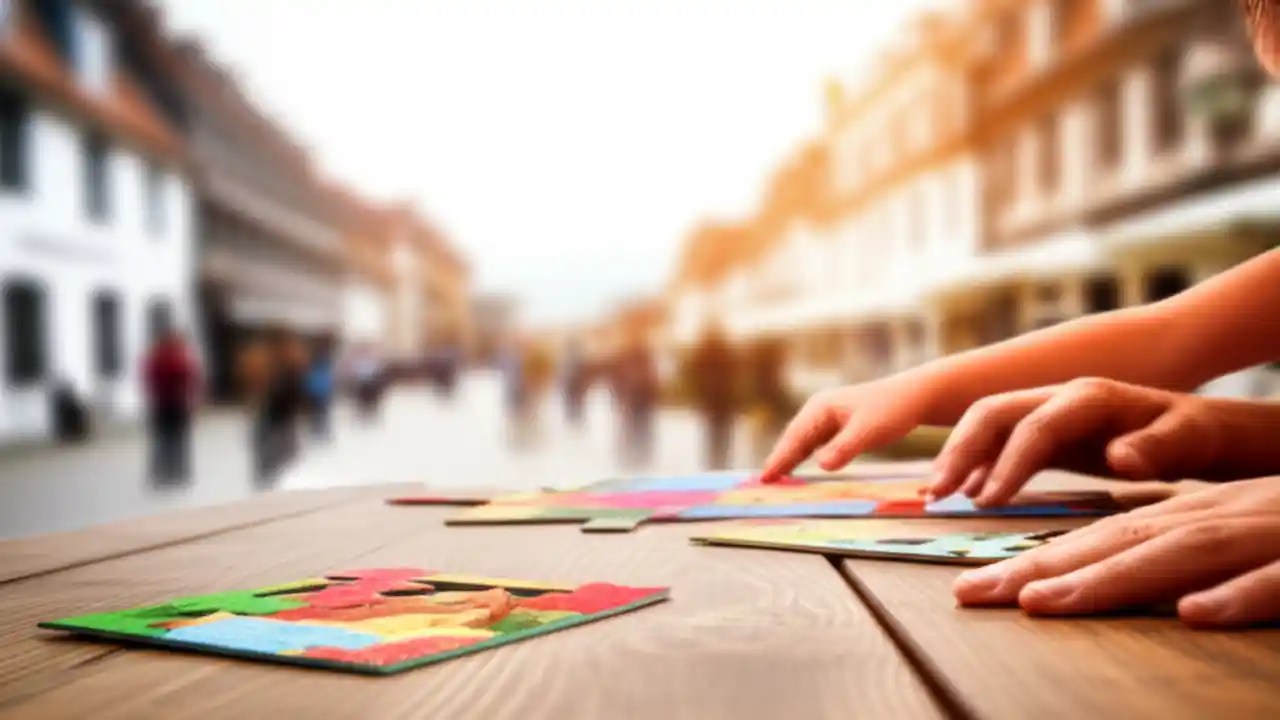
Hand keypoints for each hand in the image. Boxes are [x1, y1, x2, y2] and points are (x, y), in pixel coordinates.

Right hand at [760, 374, 934, 481]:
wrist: (913, 396)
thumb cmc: (891, 410)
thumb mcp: (868, 432)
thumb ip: (843, 449)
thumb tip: (821, 465)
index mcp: (822, 408)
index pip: (795, 437)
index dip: (779, 457)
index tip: (765, 476)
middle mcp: (820, 409)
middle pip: (793, 437)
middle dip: (779, 457)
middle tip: (763, 480)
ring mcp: (828, 414)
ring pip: (802, 439)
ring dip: (789, 456)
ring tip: (774, 475)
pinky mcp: (838, 422)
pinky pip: (814, 441)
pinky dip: (803, 453)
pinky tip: (799, 465)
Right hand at [928, 377, 1279, 506]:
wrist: (1192, 426)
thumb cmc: (1191, 434)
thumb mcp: (1188, 440)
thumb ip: (1156, 448)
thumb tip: (1120, 457)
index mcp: (1088, 397)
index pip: (1034, 426)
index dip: (1006, 462)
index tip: (985, 503)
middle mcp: (1057, 396)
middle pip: (992, 412)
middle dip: (959, 451)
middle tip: (936, 493)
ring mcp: (1046, 411)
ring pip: (986, 424)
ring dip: (958, 457)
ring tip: (936, 494)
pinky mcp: (1043, 431)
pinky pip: (998, 442)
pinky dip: (976, 466)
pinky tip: (966, 494)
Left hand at [953, 477, 1279, 627]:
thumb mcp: (1228, 532)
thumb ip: (1169, 550)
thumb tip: (1123, 584)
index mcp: (1188, 519)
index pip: (1096, 538)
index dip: (1032, 563)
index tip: (969, 586)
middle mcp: (1213, 521)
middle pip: (1115, 543)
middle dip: (1039, 571)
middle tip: (972, 595)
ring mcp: (1266, 537)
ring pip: (1182, 554)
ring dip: (1112, 578)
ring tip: (1049, 602)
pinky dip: (1240, 594)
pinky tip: (1198, 612)